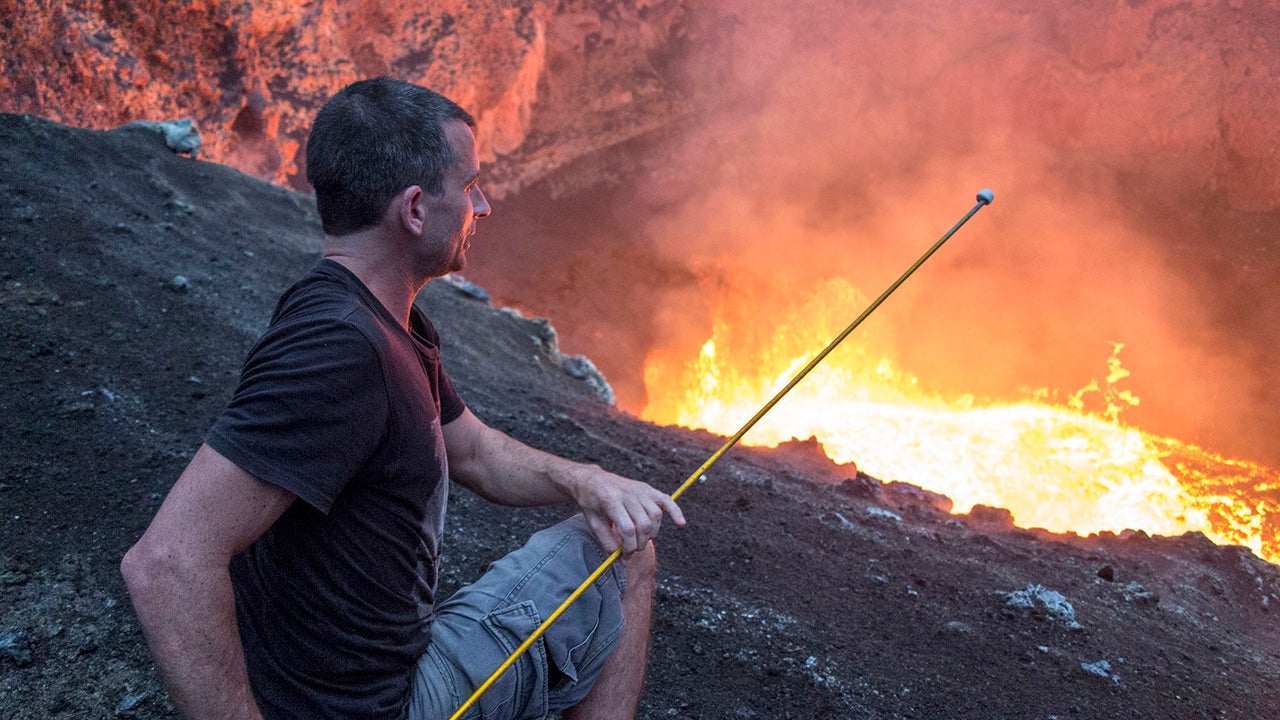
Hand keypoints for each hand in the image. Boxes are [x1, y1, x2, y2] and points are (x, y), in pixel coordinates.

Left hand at [567, 466, 685, 553]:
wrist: (591, 479)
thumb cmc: (591, 502)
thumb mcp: (592, 522)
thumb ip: (607, 541)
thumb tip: (621, 559)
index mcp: (611, 500)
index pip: (627, 529)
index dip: (628, 546)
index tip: (624, 555)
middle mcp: (628, 493)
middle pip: (643, 524)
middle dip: (640, 543)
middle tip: (632, 550)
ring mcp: (639, 490)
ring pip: (655, 515)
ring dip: (652, 533)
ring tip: (642, 539)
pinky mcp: (647, 488)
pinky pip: (665, 500)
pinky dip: (675, 511)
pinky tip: (681, 522)